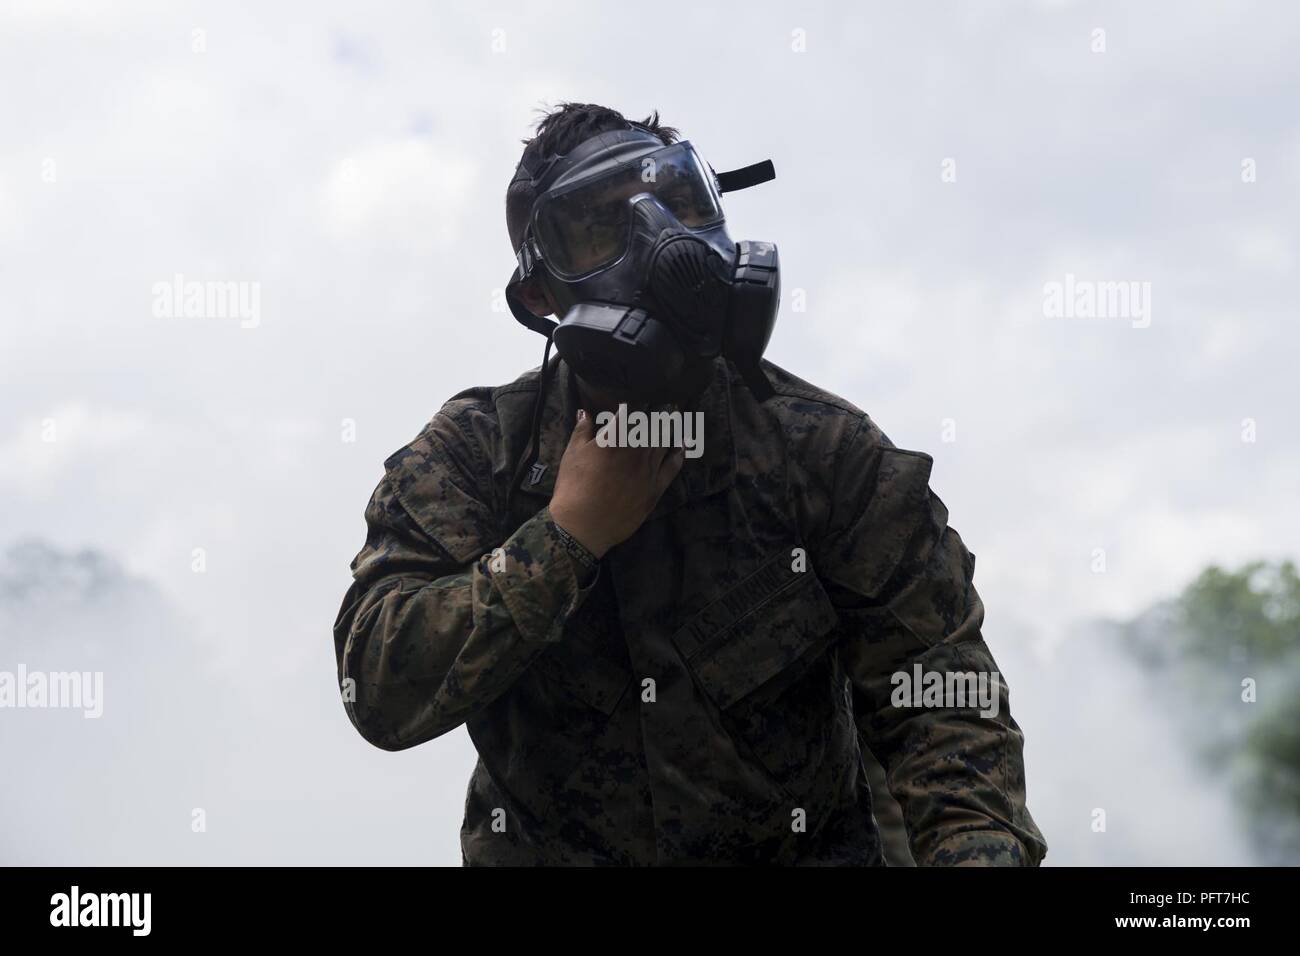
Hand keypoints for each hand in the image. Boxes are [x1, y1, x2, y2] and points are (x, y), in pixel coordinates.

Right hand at [548, 408, 684, 558]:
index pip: (630, 412)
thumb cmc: (572, 488)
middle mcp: (635, 450)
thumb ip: (582, 430)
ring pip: (664, 442)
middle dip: (658, 413)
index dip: (636, 404)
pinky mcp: (655, 488)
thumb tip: (585, 412)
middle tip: (666, 405)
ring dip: (669, 429)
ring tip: (676, 417)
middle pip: (652, 425)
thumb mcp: (572, 454)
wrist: (583, 526)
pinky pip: (673, 467)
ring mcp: (648, 470)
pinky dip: (679, 453)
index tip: (639, 400)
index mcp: (614, 438)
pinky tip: (683, 445)